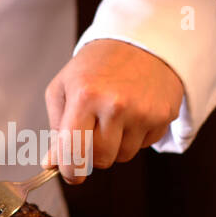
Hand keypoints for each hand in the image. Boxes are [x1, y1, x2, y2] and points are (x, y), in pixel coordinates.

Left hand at [44, 40, 182, 182]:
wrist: (141, 42)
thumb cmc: (96, 67)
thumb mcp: (64, 87)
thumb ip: (56, 129)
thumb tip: (51, 164)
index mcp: (85, 96)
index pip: (74, 152)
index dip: (70, 171)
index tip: (71, 174)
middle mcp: (116, 105)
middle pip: (101, 159)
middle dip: (93, 154)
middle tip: (94, 132)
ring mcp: (143, 111)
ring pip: (124, 156)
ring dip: (117, 145)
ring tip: (116, 116)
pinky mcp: (164, 115)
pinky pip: (145, 145)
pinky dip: (137, 135)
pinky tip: (135, 111)